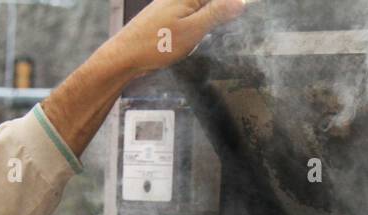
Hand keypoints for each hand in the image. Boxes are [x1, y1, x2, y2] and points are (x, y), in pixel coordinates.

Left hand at [107, 0, 248, 77]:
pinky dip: (196, 28)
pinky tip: (193, 41)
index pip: (217, 0)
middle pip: (209, 4)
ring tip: (202, 39)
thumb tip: (241, 1)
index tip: (243, 13)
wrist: (124, 56)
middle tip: (222, 29)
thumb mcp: (193, 29)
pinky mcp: (166, 19)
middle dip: (220, 14)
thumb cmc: (157, 44)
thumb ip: (217, 13)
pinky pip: (189, 17)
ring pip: (199, 10)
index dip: (231, 6)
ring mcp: (170, 6)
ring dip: (208, 23)